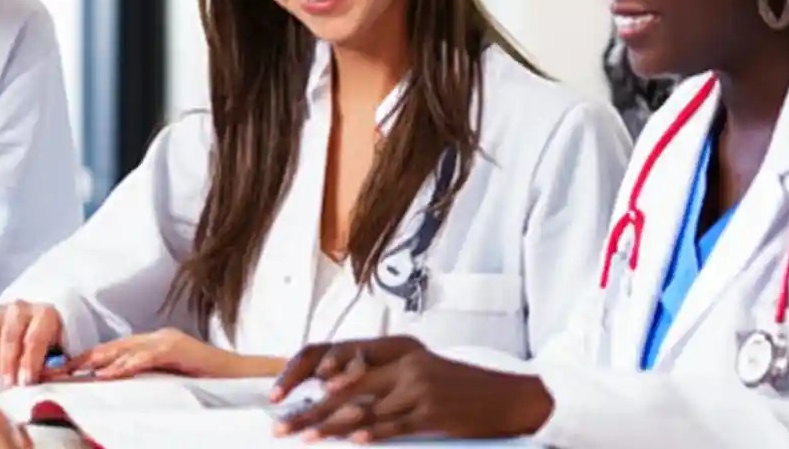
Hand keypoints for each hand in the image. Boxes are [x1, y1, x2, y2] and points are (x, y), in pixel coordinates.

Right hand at [0, 301, 62, 389]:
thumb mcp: (60, 353)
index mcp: (45, 314)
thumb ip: (57, 367)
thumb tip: (50, 381)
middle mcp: (20, 308)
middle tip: (5, 386)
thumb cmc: (49, 344)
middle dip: (7, 365)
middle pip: (10, 337)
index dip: (29, 362)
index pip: (35, 339)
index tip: (25, 383)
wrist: (33, 323)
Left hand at [56, 328, 251, 380]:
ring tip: (73, 370)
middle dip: (83, 358)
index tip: (63, 371)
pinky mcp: (178, 347)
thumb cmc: (206, 381)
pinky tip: (108, 372)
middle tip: (57, 369)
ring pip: (125, 348)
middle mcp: (155, 338)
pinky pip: (146, 356)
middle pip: (112, 347)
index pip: (113, 351)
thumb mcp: (168, 381)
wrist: (241, 374)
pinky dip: (125, 364)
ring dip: (97, 360)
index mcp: (151, 345)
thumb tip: (116, 389)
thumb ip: (145, 380)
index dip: (87, 360)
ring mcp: (166, 340)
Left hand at [272, 337, 553, 442]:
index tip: (284, 393)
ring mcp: (419, 390)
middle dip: (309, 408)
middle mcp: (405, 365)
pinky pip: (396, 426)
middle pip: (346, 388)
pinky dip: (373, 434)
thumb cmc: (458, 387)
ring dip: (331, 427)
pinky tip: (352, 440)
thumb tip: (335, 391)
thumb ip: (382, 376)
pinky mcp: (433, 415)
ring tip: (305, 437)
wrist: (506, 398)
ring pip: (365, 410)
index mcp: (398, 349)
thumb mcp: (419, 369)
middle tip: (282, 425)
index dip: (309, 373)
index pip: (342, 356)